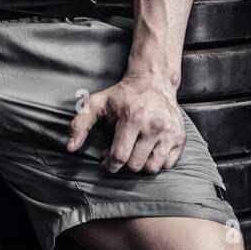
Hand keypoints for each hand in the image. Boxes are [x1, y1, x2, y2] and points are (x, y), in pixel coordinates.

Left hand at [67, 77, 185, 173]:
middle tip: (120, 151)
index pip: (119, 157)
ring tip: (135, 151)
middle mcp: (154, 126)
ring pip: (152, 168)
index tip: (105, 160)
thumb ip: (80, 123)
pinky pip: (168, 163)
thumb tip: (70, 147)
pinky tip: (149, 149)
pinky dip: (157, 161)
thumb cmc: (123, 96)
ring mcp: (170, 132)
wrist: (154, 82)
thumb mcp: (97, 103)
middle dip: (124, 163)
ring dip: (141, 164)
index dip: (108, 164)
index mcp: (133, 118)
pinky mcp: (180, 136)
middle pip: (135, 165)